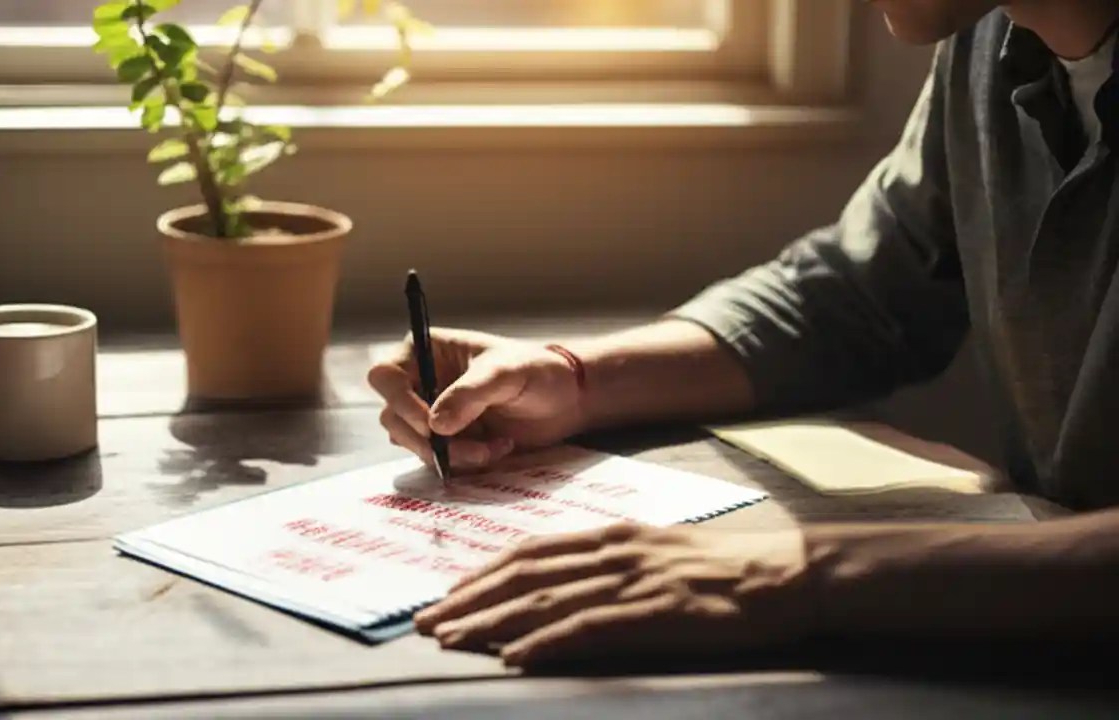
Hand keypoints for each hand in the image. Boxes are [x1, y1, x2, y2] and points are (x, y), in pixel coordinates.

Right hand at [367, 328, 586, 471]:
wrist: (565, 400)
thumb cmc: (537, 371)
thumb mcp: (506, 373)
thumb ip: (470, 394)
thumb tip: (435, 425)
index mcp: (427, 351)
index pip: (385, 375)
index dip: (399, 401)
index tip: (431, 424)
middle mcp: (421, 381)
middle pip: (392, 417)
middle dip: (428, 439)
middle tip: (469, 446)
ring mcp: (431, 414)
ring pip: (412, 444)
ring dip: (449, 454)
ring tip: (492, 447)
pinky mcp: (446, 441)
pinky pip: (435, 460)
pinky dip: (462, 463)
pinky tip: (496, 449)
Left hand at [413, 521, 815, 668]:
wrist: (787, 573)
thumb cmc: (726, 567)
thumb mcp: (658, 551)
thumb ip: (611, 562)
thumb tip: (564, 585)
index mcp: (612, 535)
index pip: (529, 550)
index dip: (482, 572)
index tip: (447, 593)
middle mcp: (613, 551)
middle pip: (523, 573)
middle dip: (469, 598)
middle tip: (427, 622)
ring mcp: (633, 580)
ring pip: (545, 599)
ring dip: (491, 622)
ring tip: (452, 640)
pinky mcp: (656, 612)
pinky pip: (589, 627)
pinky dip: (546, 641)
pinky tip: (516, 657)